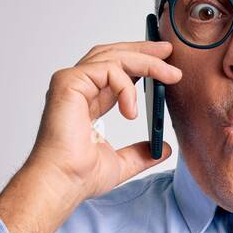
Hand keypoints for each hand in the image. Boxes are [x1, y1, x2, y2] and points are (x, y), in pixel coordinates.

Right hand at [30, 39, 182, 200]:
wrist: (63, 182)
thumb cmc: (79, 175)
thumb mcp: (121, 163)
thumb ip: (140, 153)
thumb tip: (162, 149)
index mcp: (88, 102)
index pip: (115, 71)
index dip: (140, 62)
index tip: (165, 63)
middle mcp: (78, 88)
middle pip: (113, 55)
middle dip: (143, 51)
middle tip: (169, 51)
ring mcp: (71, 82)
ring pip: (113, 57)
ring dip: (145, 62)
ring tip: (169, 75)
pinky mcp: (69, 82)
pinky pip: (107, 69)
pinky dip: (126, 86)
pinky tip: (132, 111)